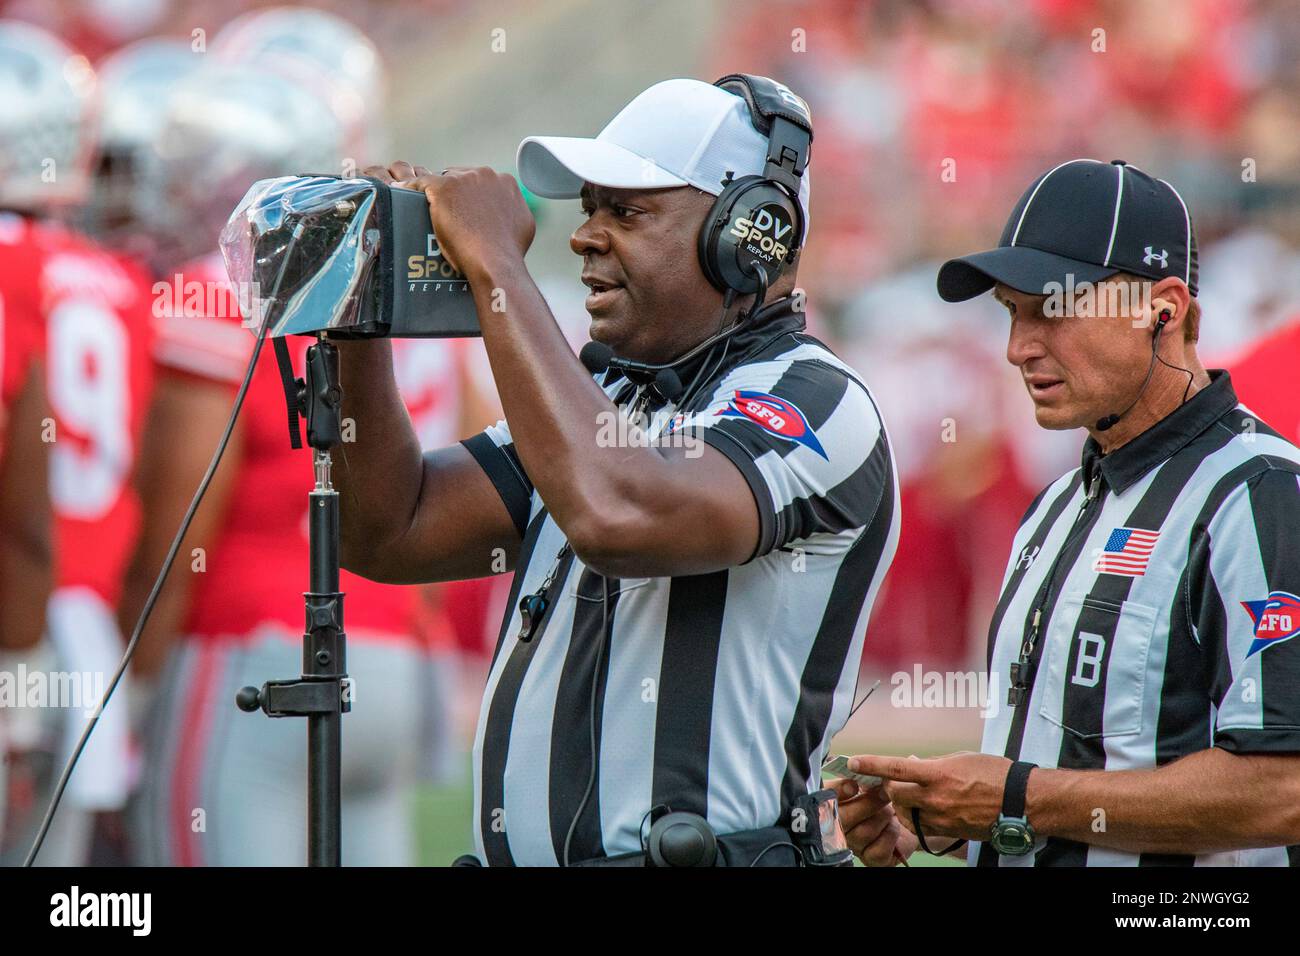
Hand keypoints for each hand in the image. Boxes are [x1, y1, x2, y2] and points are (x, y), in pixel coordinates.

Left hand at [365, 161, 533, 281]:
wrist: (495, 262)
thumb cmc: (506, 252)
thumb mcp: (519, 226)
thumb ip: (511, 213)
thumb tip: (505, 217)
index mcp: (506, 183)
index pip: (481, 183)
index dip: (470, 199)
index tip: (462, 212)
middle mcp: (487, 175)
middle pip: (461, 178)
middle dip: (454, 195)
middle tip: (447, 217)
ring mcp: (464, 179)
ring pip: (441, 180)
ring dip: (435, 195)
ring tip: (427, 214)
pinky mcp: (443, 188)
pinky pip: (420, 183)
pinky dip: (411, 190)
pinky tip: (403, 198)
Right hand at [829, 778, 916, 865]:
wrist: (908, 820)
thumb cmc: (884, 798)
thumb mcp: (873, 782)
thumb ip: (863, 775)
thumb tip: (860, 764)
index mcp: (834, 804)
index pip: (825, 798)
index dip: (837, 792)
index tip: (853, 784)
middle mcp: (839, 828)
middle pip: (843, 818)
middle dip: (867, 803)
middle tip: (883, 792)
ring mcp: (854, 845)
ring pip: (862, 832)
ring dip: (882, 817)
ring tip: (891, 810)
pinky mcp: (871, 859)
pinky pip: (878, 849)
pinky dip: (890, 834)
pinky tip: (894, 826)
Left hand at [847, 751, 1013, 841]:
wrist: (1020, 801)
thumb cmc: (995, 774)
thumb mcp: (961, 757)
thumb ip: (932, 762)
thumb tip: (912, 762)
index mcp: (938, 773)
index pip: (896, 768)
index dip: (871, 764)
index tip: (854, 762)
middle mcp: (936, 797)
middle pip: (895, 794)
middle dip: (889, 786)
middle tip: (894, 780)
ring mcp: (941, 817)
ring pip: (905, 813)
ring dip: (901, 804)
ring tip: (910, 795)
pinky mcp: (948, 831)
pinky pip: (921, 828)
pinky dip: (916, 819)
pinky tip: (923, 810)